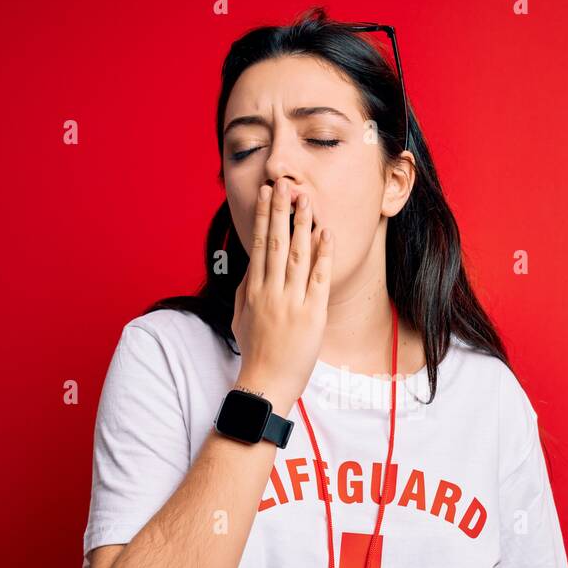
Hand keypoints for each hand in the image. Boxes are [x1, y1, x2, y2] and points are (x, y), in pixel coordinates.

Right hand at [231, 180, 332, 408]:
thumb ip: (245, 290)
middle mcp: (271, 292)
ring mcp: (292, 302)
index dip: (262, 217)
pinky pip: (319, 278)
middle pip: (275, 242)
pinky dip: (323, 254)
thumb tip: (252, 266)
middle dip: (280, 211)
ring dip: (302, 225)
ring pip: (297, 255)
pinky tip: (326, 234)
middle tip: (284, 185)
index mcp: (253, 291)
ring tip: (306, 200)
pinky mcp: (312, 314)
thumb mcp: (240, 318)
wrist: (266, 382)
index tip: (265, 195)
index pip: (258, 245)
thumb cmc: (255, 353)